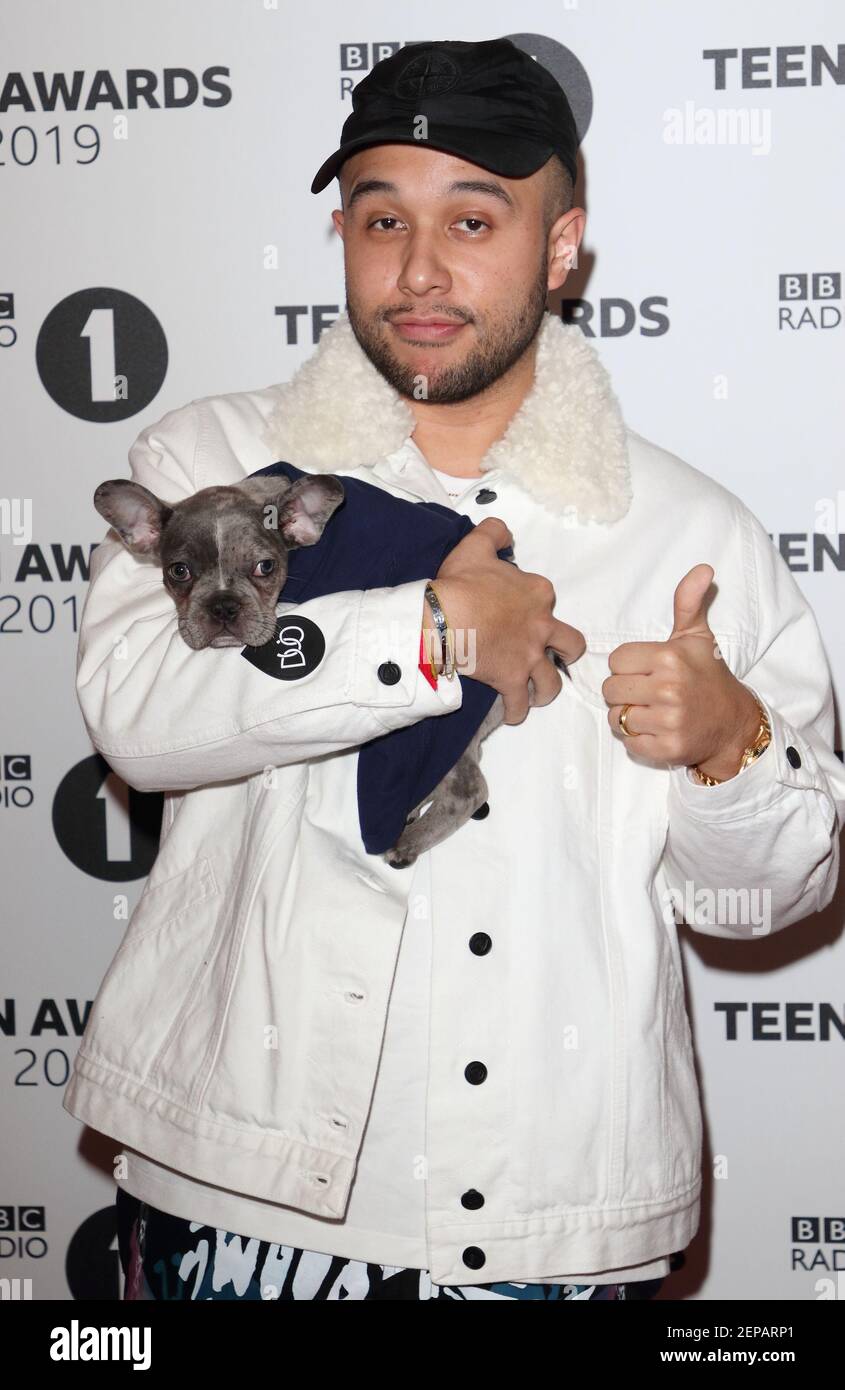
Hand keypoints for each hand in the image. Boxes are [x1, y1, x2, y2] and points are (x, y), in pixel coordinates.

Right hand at [425, 518, 586, 723]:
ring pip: (552, 682)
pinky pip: (520, 704)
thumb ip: (495, 533)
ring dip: (545, 690)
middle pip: (571, 645)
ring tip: (536, 694)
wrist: (445, 617)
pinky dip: (517, 711)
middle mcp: (542, 626)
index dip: (535, 606)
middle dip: (565, 653)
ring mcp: (530, 656)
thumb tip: (505, 533)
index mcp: (537, 593)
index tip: (518, 612)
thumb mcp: (476, 545)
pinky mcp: (512, 680)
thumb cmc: (460, 582)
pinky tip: (512, 715)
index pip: (548, 598)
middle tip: (552, 656)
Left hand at [601, 564, 760, 778]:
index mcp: (669, 658)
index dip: (628, 666)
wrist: (733, 724)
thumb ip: (689, 602)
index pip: (615, 660)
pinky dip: (638, 740)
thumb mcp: (697, 637)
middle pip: (610, 689)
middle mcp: (668, 689)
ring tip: (653, 711)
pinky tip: (658, 730)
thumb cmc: (708, 676)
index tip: (649, 670)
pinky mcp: (667, 749)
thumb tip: (703, 568)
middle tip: (649, 692)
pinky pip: (629, 743)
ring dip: (629, 716)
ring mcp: (668, 721)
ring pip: (616, 717)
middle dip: (624, 691)